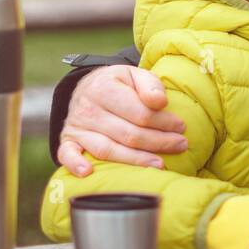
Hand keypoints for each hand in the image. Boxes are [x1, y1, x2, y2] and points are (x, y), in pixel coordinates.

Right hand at [57, 66, 187, 176]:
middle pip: (128, 134)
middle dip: (158, 142)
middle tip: (181, 145)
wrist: (90, 87)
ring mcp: (77, 126)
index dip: (163, 122)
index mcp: (105, 88)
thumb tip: (160, 102)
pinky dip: (75, 164)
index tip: (181, 127)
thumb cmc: (120, 85)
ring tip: (160, 165)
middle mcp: (88, 108)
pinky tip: (89, 173)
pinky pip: (67, 154)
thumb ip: (150, 85)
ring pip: (107, 149)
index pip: (140, 113)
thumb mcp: (136, 75)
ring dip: (135, 160)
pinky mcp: (68, 141)